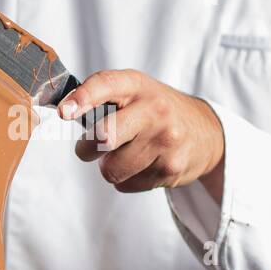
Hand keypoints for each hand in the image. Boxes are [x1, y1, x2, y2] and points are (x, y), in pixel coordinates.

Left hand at [59, 68, 224, 197]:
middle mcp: (155, 110)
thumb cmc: (156, 111)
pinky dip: (127, 179)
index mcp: (138, 85)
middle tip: (88, 147)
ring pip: (111, 169)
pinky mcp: (170, 169)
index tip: (64, 112)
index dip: (82, 99)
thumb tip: (63, 112)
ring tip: (126, 154)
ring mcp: (165, 141)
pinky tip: (143, 164)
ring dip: (109, 167)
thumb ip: (101, 98)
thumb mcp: (134, 92)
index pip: (106, 85)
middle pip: (105, 137)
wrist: (207, 133)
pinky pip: (126, 184)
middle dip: (87, 148)